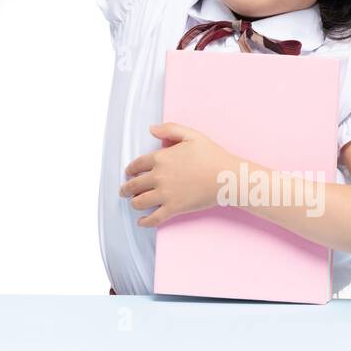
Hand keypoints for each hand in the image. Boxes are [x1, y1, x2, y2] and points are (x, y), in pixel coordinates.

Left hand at [120, 123, 238, 226]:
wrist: (226, 177)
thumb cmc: (212, 155)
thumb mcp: (191, 135)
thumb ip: (170, 129)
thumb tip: (151, 129)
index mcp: (160, 158)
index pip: (137, 165)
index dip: (130, 170)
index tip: (128, 174)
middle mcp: (158, 176)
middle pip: (134, 185)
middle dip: (126, 189)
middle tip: (124, 191)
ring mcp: (165, 194)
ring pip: (139, 202)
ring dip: (134, 203)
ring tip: (134, 203)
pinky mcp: (174, 208)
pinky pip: (154, 218)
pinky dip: (145, 221)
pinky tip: (141, 222)